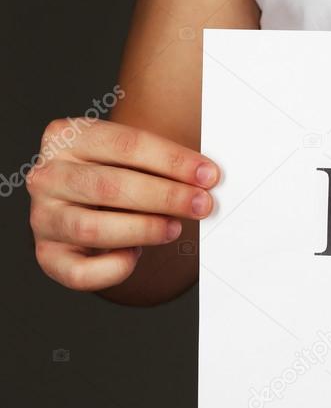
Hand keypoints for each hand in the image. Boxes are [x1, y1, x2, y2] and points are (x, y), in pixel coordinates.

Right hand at [27, 118, 219, 290]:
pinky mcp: (49, 255)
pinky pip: (79, 271)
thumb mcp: (137, 157)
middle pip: (109, 185)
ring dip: (143, 230)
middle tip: (203, 205)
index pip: (125, 144)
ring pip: (92, 228)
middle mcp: (48, 175)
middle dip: (165, 197)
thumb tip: (209, 177)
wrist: (96, 206)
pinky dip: (113, 268)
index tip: (209, 175)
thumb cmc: (124, 175)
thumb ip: (166, 162)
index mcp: (68, 136)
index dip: (172, 161)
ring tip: (174, 228)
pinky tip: (135, 256)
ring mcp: (44, 216)